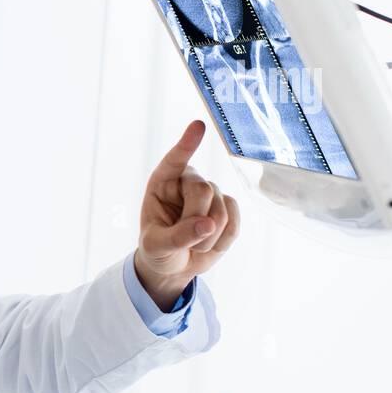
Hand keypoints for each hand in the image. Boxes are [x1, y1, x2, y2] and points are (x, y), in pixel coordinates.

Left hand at [134, 120, 239, 311]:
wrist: (175, 267)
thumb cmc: (158, 251)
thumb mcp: (156, 246)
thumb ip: (177, 236)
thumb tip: (208, 224)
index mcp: (162, 183)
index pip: (174, 160)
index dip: (187, 144)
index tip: (198, 126)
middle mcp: (187, 182)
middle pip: (203, 191)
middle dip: (195, 221)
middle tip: (184, 241)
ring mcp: (211, 193)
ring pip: (221, 209)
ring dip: (207, 238)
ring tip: (193, 246)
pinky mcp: (229, 208)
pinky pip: (234, 222)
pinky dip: (222, 241)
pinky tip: (209, 244)